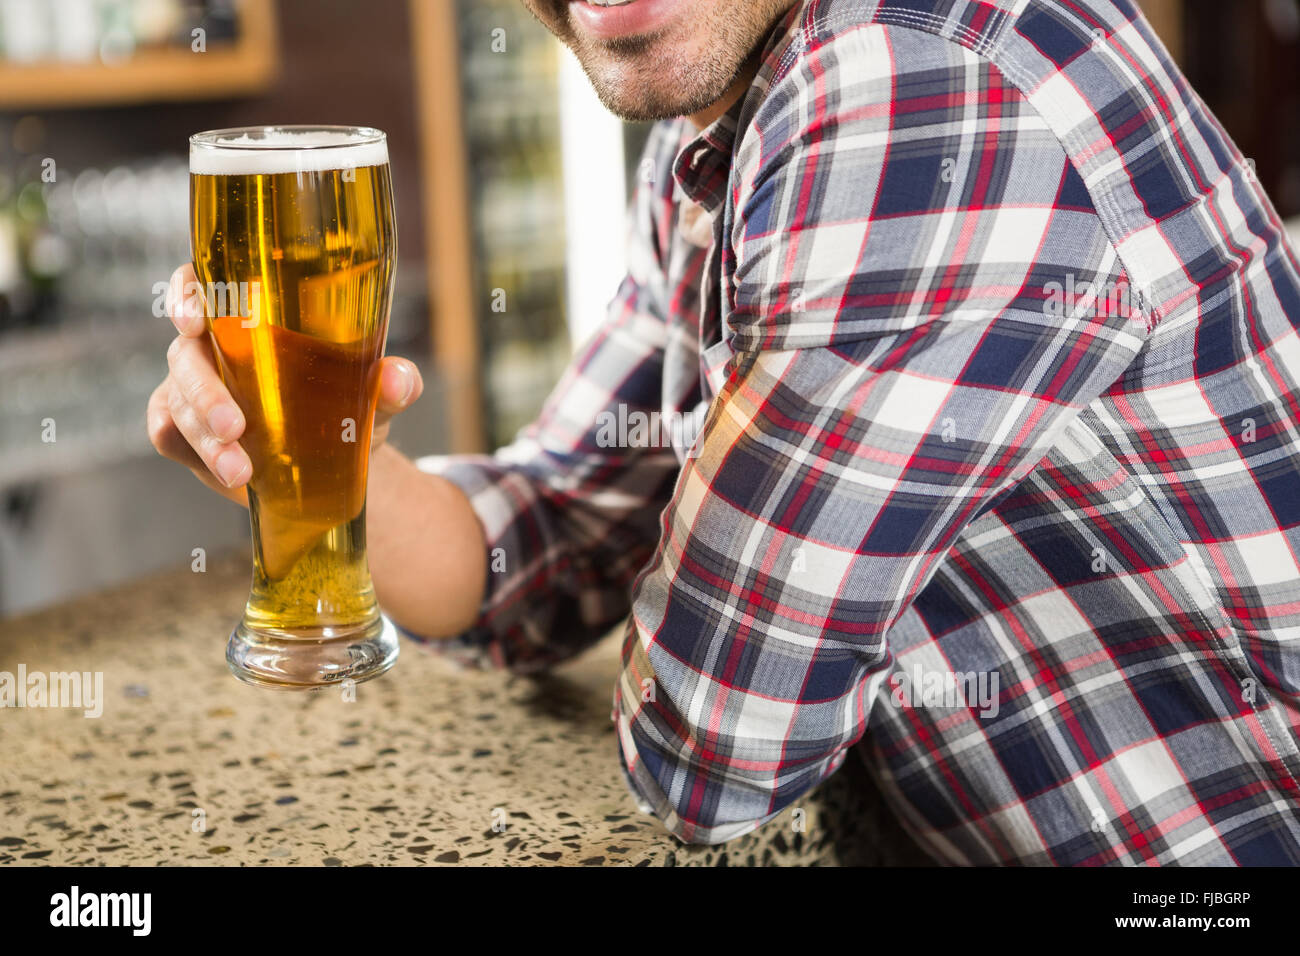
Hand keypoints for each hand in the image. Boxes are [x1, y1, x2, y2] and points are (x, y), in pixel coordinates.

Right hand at [146, 263, 423, 506]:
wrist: (333, 464)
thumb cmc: (346, 407)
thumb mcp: (374, 397)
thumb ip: (391, 384)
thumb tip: (399, 379)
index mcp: (251, 315)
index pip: (201, 284)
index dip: (186, 294)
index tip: (193, 320)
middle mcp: (212, 344)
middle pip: (186, 354)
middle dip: (205, 392)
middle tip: (236, 427)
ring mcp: (192, 387)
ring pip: (178, 401)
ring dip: (206, 438)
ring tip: (242, 471)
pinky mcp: (185, 429)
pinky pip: (168, 433)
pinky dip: (189, 450)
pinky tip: (221, 471)